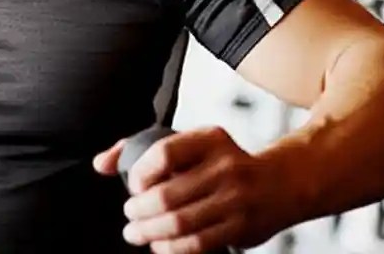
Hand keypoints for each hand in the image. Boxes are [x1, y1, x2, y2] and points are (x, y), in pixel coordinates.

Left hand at [93, 127, 293, 252]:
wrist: (282, 183)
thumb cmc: (223, 162)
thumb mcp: (192, 143)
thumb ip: (141, 148)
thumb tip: (100, 164)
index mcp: (209, 139)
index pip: (163, 153)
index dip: (140, 173)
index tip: (133, 185)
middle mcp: (225, 167)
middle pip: (167, 195)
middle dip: (138, 211)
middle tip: (130, 216)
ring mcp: (235, 199)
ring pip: (180, 223)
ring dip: (150, 232)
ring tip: (136, 233)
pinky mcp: (241, 227)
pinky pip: (198, 243)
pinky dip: (172, 248)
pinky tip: (160, 245)